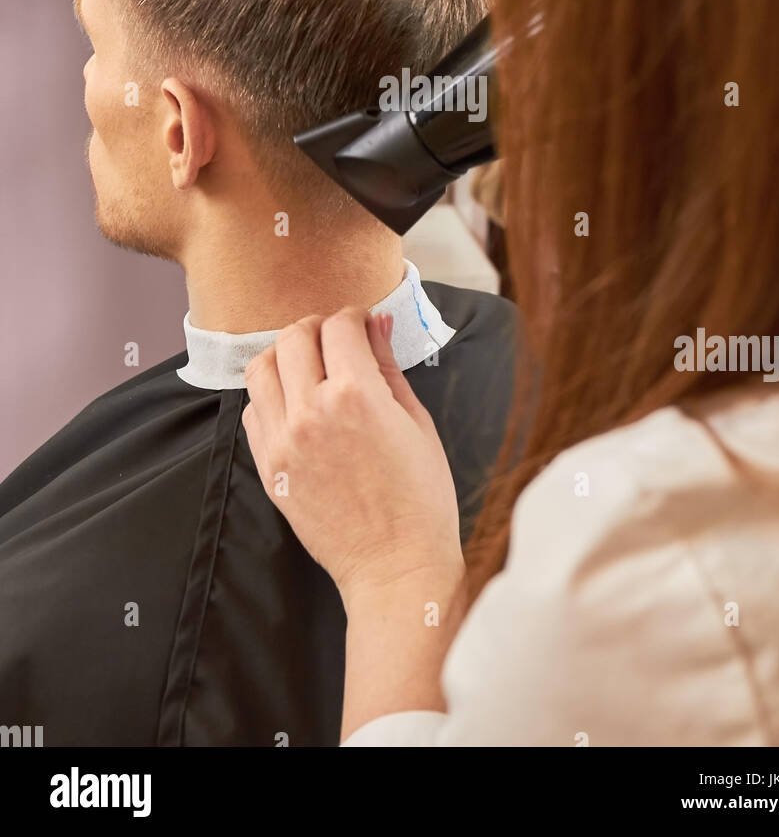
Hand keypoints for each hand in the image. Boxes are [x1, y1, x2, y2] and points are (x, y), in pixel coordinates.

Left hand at [242, 307, 464, 608]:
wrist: (395, 566)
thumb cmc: (420, 499)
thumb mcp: (416, 421)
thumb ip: (388, 366)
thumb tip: (378, 324)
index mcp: (357, 395)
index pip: (339, 326)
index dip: (354, 317)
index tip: (361, 323)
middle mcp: (311, 412)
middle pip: (294, 337)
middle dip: (318, 328)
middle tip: (336, 340)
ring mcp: (283, 441)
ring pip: (262, 367)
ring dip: (286, 356)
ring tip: (309, 367)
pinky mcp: (268, 468)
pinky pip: (253, 410)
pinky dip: (270, 396)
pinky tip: (296, 404)